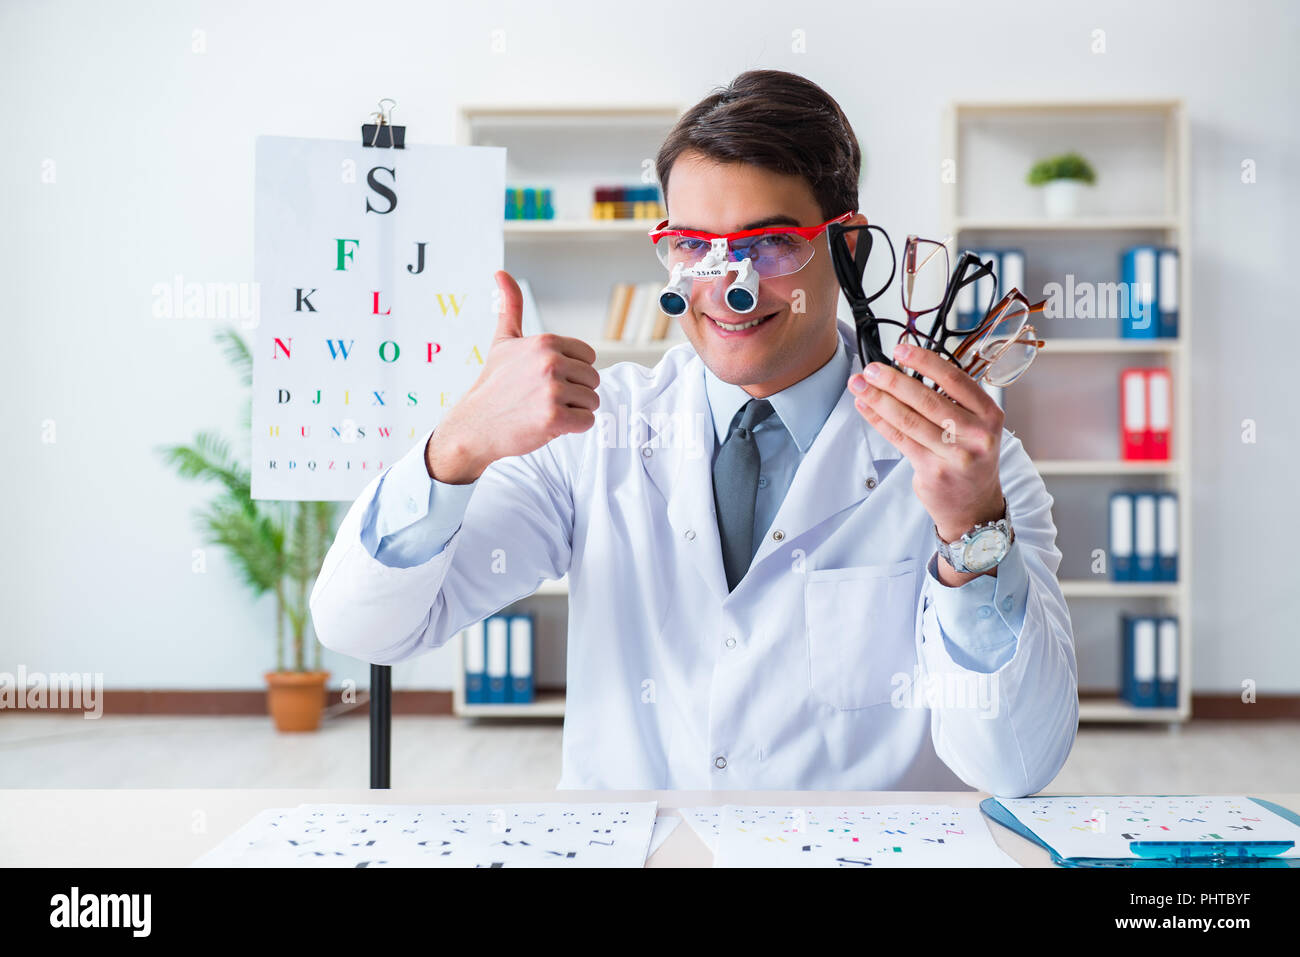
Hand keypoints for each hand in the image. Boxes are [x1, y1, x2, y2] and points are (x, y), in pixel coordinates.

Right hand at [425, 270, 599, 483]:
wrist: (475, 425)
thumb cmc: (493, 384)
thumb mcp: (503, 341)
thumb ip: (510, 306)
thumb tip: (501, 273)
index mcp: (546, 342)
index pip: (589, 357)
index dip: (572, 371)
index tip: (547, 379)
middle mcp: (550, 362)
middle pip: (593, 379)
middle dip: (574, 392)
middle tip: (544, 398)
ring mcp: (553, 390)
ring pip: (592, 401)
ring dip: (574, 410)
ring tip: (545, 409)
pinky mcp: (555, 417)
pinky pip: (587, 421)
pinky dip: (572, 427)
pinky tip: (548, 423)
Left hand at [847, 342, 1004, 579]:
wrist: (975, 506)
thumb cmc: (970, 457)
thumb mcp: (977, 426)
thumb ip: (953, 401)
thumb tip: (909, 369)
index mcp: (990, 415)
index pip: (955, 380)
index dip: (925, 362)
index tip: (901, 350)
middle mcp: (977, 435)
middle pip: (927, 400)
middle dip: (894, 381)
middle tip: (871, 368)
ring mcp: (955, 456)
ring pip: (910, 420)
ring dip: (879, 399)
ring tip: (859, 384)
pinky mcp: (933, 472)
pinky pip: (900, 440)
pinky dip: (879, 421)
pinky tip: (865, 407)